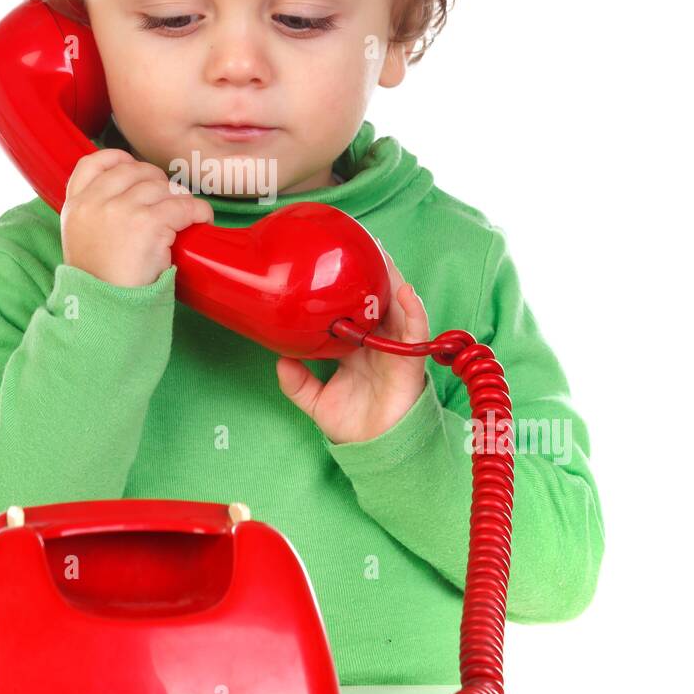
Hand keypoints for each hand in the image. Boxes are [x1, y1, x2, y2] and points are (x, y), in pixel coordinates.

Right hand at [60, 148, 213, 288]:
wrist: (104, 310)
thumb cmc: (100, 283)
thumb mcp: (82, 239)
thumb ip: (96, 212)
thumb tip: (134, 193)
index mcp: (75, 205)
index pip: (93, 162)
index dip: (119, 159)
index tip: (135, 168)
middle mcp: (94, 202)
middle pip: (135, 170)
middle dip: (157, 182)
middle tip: (169, 201)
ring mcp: (120, 209)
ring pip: (161, 186)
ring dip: (179, 198)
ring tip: (185, 216)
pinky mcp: (146, 222)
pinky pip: (183, 205)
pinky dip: (198, 211)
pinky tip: (202, 220)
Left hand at [276, 250, 429, 444]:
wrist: (376, 451)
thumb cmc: (353, 425)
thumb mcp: (315, 401)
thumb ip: (297, 382)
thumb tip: (277, 360)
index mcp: (356, 345)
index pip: (351, 307)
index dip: (346, 285)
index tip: (334, 259)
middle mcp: (377, 342)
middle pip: (376, 298)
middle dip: (372, 271)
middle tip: (360, 241)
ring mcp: (395, 349)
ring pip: (397, 306)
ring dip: (392, 279)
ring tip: (382, 254)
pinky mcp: (411, 361)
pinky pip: (415, 331)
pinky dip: (414, 310)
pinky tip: (406, 291)